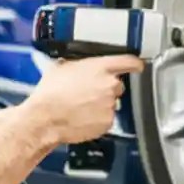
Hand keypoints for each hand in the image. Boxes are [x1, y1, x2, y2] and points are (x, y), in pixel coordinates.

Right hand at [23, 55, 145, 145]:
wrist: (46, 119)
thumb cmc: (50, 94)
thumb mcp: (61, 68)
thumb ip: (78, 65)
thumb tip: (78, 65)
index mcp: (100, 67)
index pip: (128, 62)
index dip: (134, 64)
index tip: (138, 66)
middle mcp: (109, 85)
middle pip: (118, 85)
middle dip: (107, 89)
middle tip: (90, 93)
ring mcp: (110, 104)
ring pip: (112, 103)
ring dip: (101, 105)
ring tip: (82, 107)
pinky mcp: (108, 122)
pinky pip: (107, 119)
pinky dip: (98, 119)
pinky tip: (83, 118)